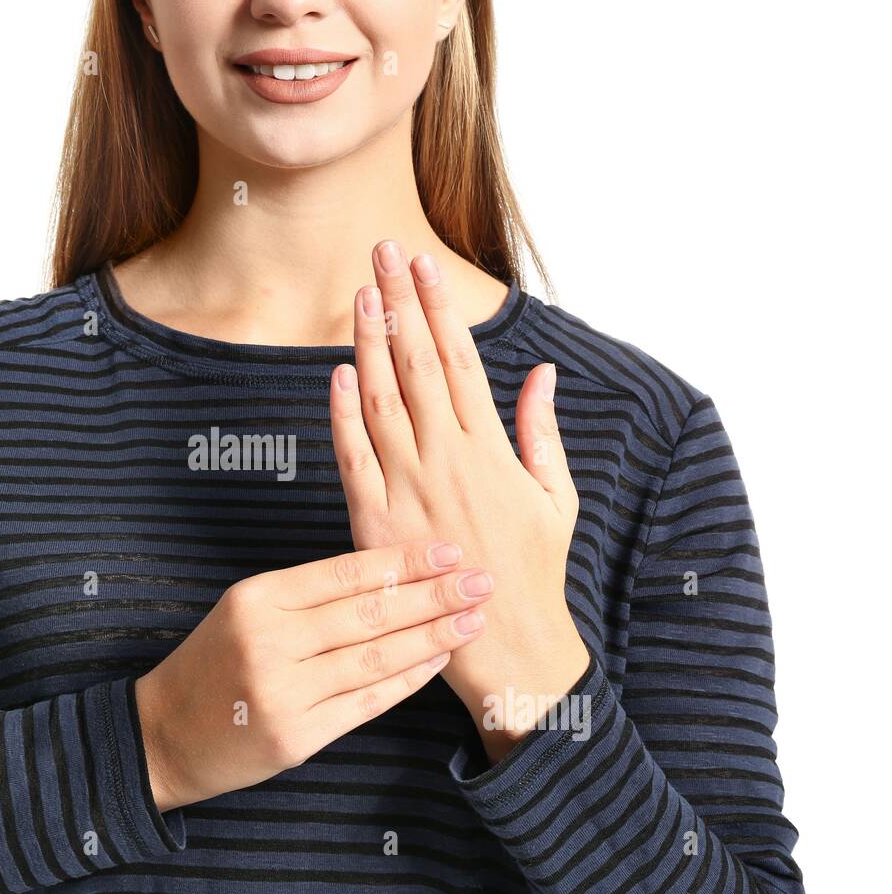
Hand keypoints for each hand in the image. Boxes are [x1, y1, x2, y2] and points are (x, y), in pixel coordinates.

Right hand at [135, 540, 493, 810]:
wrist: (163, 733)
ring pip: (375, 656)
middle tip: (483, 580)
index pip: (346, 571)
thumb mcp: (246, 609)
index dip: (404, 560)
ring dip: (432, 636)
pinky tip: (438, 661)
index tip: (451, 550)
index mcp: (258, 598)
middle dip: (434, 594)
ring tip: (473, 619)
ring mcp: (282, 692)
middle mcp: (269, 641)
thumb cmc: (213, 663)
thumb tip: (391, 574)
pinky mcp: (295, 737)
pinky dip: (407, 680)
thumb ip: (307, 595)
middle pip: (369, 612)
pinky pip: (365, 702)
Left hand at [328, 241, 589, 761]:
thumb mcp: (556, 496)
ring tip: (359, 291)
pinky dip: (341, 413)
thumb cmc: (534, 569)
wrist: (508, 644)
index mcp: (492, 448)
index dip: (440, 306)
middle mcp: (448, 458)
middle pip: (417, 362)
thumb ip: (542, 430)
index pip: (460, 359)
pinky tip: (336, 370)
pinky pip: (353, 457)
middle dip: (399, 301)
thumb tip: (543, 372)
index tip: (425, 264)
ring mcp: (409, 488)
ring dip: (368, 340)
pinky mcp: (375, 521)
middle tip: (383, 250)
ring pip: (381, 399)